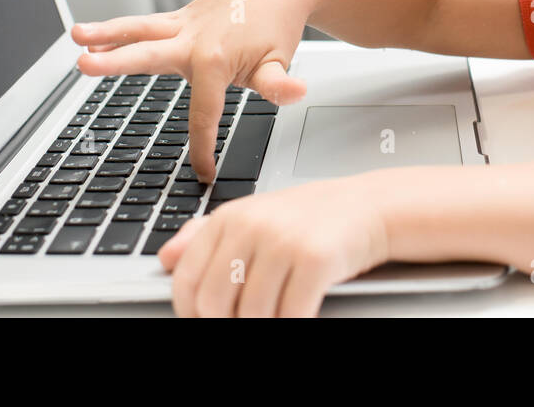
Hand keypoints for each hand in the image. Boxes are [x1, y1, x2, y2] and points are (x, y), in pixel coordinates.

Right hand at [70, 0, 312, 180]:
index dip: (202, 148)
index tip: (203, 173)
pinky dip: (117, 30)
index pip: (204, 116)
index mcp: (215, 61)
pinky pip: (144, 25)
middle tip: (84, 66)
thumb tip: (296, 92)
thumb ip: (279, 84)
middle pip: (148, 56)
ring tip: (76, 38)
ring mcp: (183, 26)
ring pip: (138, 31)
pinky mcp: (179, 19)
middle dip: (116, 63)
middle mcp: (192, 41)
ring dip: (105, 34)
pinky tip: (90, 38)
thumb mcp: (282, 59)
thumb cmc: (278, 24)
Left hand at [158, 173, 390, 316]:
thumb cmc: (311, 217)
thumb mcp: (253, 216)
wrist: (368, 207)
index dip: (191, 313)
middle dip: (227, 325)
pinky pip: (291, 316)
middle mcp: (252, 226)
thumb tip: (166, 259)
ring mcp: (283, 241)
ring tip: (277, 317)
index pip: (186, 279)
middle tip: (247, 323)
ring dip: (264, 327)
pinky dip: (293, 326)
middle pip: (213, 303)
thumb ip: (205, 236)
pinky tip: (298, 318)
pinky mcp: (315, 259)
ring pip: (252, 316)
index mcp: (230, 217)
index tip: (205, 322)